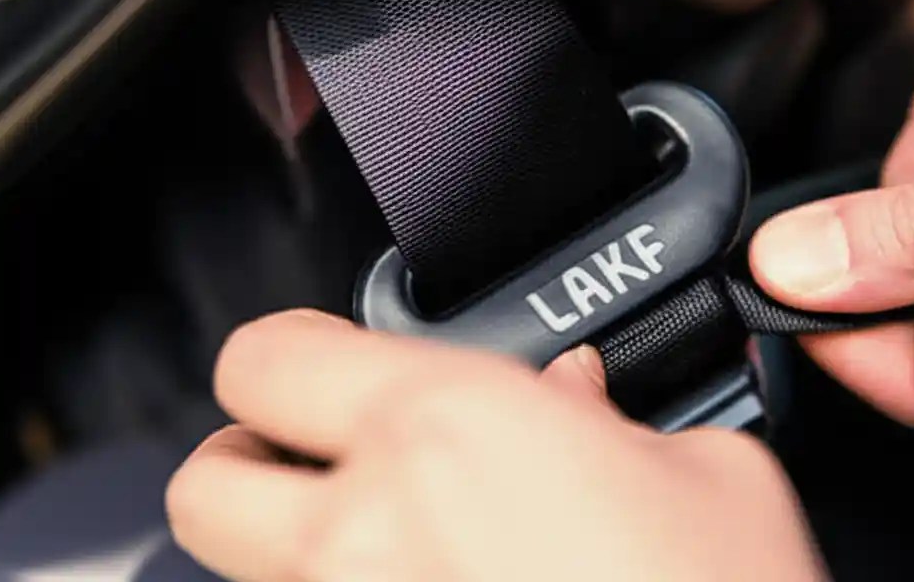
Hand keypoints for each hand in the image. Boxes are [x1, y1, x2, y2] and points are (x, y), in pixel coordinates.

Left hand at [166, 311, 825, 581]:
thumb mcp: (706, 471)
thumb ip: (609, 414)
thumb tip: (568, 396)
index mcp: (449, 430)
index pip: (268, 357)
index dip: (295, 353)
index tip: (331, 366)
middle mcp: (368, 535)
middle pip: (207, 485)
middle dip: (257, 463)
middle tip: (335, 459)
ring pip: (251, 577)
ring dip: (307, 546)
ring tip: (404, 542)